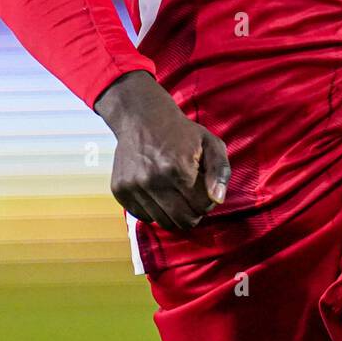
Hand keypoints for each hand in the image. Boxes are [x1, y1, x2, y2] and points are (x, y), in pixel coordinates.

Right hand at [94, 70, 230, 233]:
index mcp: (179, 169)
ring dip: (173, 212)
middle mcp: (153, 181)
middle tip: (191, 195)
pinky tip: (157, 190)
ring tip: (174, 191)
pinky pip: (143, 216)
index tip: (203, 187)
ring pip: (163, 222)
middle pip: (183, 221)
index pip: (202, 207)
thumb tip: (218, 199)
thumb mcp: (210, 143)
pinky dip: (154, 210)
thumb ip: (221, 171)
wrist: (141, 118)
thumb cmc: (182, 133)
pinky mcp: (120, 191)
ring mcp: (134, 187)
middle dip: (193, 211)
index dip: (207, 200)